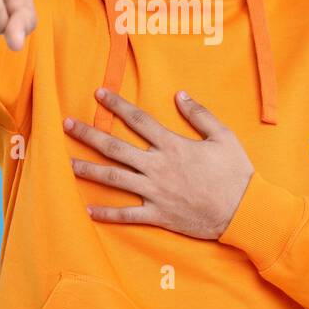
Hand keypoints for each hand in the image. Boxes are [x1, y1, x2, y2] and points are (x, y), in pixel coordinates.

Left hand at [63, 88, 254, 239]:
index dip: (117, 105)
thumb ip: (200, 115)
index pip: (138, 120)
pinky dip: (107, 214)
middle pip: (115, 148)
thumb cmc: (236, 173)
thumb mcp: (224, 136)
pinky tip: (88, 210)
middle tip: (66, 125)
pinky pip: (127, 215)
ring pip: (114, 179)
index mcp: (172, 146)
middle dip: (89, 135)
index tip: (99, 94)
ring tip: (66, 163)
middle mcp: (158, 167)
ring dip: (88, 170)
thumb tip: (180, 95)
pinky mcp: (158, 215)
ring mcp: (155, 192)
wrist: (243, 211)